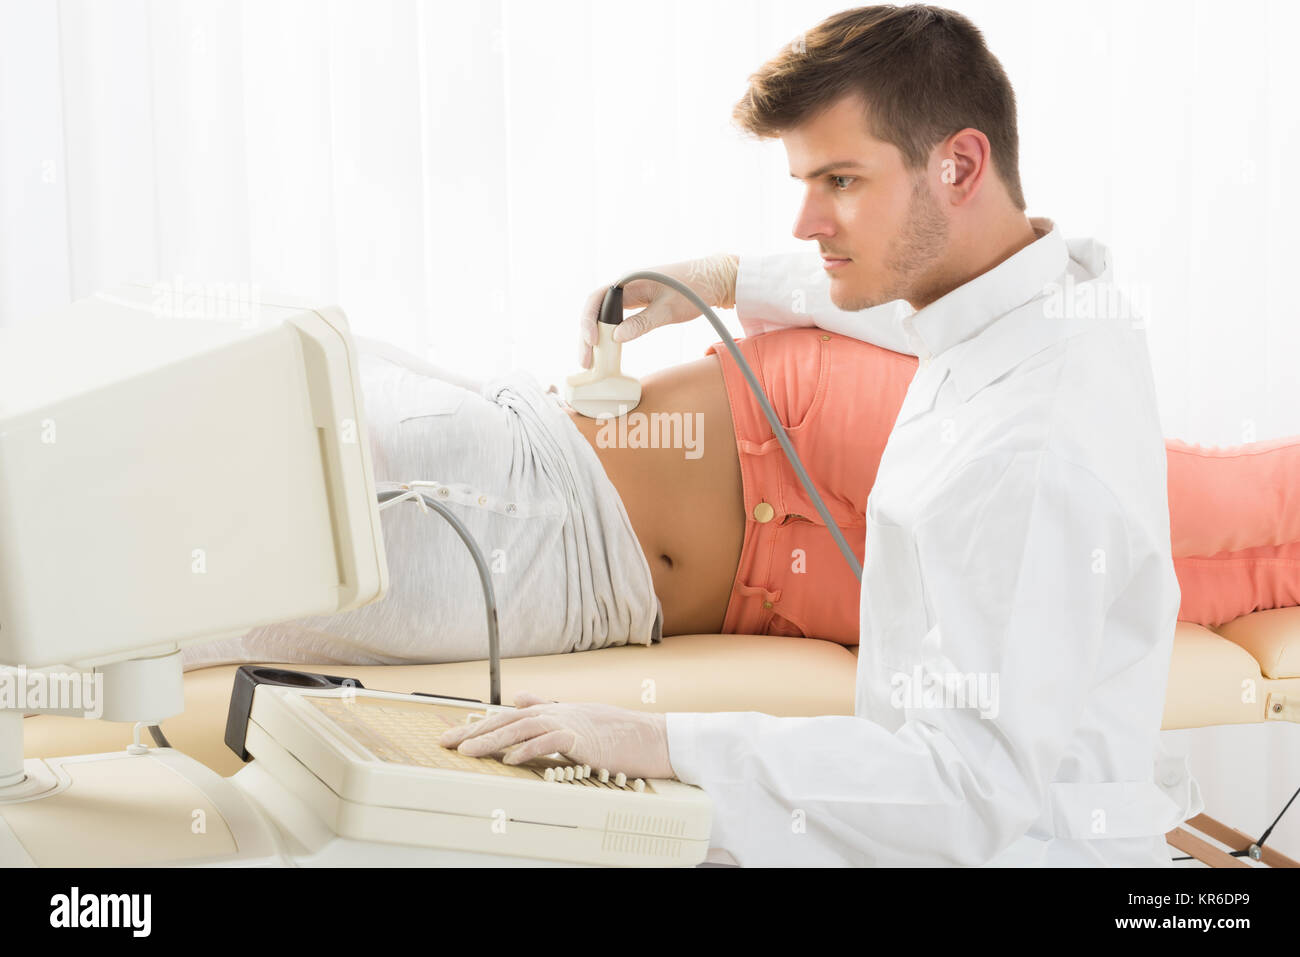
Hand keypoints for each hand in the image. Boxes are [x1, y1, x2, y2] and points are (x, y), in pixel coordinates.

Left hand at [439, 692, 675, 779]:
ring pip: (523, 728)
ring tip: (468, 752)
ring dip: (493, 740)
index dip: (478, 727)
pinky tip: (510, 758)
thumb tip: (517, 698)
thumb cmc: (616, 733)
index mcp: (551, 712)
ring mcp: (569, 724)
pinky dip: (529, 749)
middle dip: (474, 732)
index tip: (452, 738)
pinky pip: (550, 741)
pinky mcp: (583, 738)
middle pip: (507, 720)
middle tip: (447, 744)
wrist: (650, 737)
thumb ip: (545, 707)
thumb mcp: (575, 718)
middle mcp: (556, 713)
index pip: (507, 718)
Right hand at [577, 253, 738, 368]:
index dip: (588, 321)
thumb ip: (642, 323)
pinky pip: (615, 319)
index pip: (597, 299)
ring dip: (596, 338)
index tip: (592, 342)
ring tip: (593, 362)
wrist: (713, 279)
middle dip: (587, 336)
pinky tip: (607, 351)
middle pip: (595, 311)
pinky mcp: (637, 303)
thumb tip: (616, 338)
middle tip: (586, 362)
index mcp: (629, 281)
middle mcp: (625, 286)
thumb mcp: (668, 310)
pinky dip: (609, 335)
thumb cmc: (694, 290)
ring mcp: (630, 295)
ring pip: (603, 317)